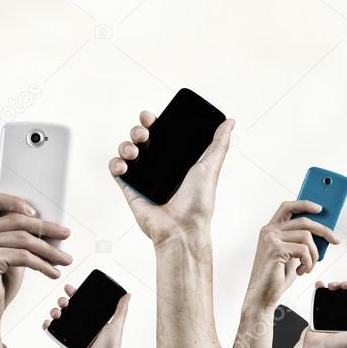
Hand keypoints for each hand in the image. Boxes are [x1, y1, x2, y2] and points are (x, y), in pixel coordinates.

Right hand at [0, 192, 70, 347]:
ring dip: (50, 250)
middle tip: (64, 235)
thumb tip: (46, 231)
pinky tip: (52, 272)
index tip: (36, 213)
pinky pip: (24, 256)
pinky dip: (43, 264)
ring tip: (64, 259)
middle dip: (46, 227)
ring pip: (24, 239)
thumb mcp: (7, 259)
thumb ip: (18, 241)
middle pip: (16, 219)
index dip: (15, 201)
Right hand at [42, 285, 130, 347]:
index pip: (81, 303)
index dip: (74, 294)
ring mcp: (71, 333)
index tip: (70, 289)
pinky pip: (52, 331)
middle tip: (64, 302)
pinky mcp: (63, 342)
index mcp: (92, 320)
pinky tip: (49, 322)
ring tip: (57, 313)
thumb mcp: (117, 326)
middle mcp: (80, 325)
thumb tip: (127, 295)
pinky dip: (47, 325)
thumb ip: (121, 310)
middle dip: (63, 301)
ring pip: (58, 317)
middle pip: (67, 307)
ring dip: (54, 311)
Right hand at [108, 111, 234, 243]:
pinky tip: (125, 166)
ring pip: (127, 151)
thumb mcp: (210, 168)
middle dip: (138, 130)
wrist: (181, 229)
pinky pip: (116, 170)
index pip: (160, 134)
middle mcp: (157, 166)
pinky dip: (116, 163)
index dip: (153, 122)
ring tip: (134, 152)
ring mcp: (142, 177)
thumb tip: (230, 122)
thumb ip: (219, 144)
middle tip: (145, 133)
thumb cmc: (198, 204)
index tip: (152, 118)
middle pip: (141, 139)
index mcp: (175, 159)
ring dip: (126, 145)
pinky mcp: (130, 188)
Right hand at [246, 201, 337, 307]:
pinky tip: (302, 270)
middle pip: (304, 221)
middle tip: (334, 240)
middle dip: (324, 231)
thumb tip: (321, 233)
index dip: (304, 204)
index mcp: (270, 230)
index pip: (287, 207)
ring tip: (308, 266)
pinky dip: (309, 262)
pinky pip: (304, 250)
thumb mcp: (290, 254)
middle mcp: (269, 231)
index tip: (320, 209)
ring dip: (314, 255)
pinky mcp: (276, 249)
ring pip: (307, 237)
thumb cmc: (275, 276)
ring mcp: (271, 239)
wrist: (262, 293)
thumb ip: (299, 241)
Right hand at [302, 278, 346, 347]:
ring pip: (334, 294)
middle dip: (346, 285)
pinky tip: (320, 286)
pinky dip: (319, 290)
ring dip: (334, 286)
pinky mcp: (318, 314)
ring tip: (333, 286)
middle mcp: (343, 316)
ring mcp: (330, 314)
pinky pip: (319, 299)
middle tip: (346, 286)